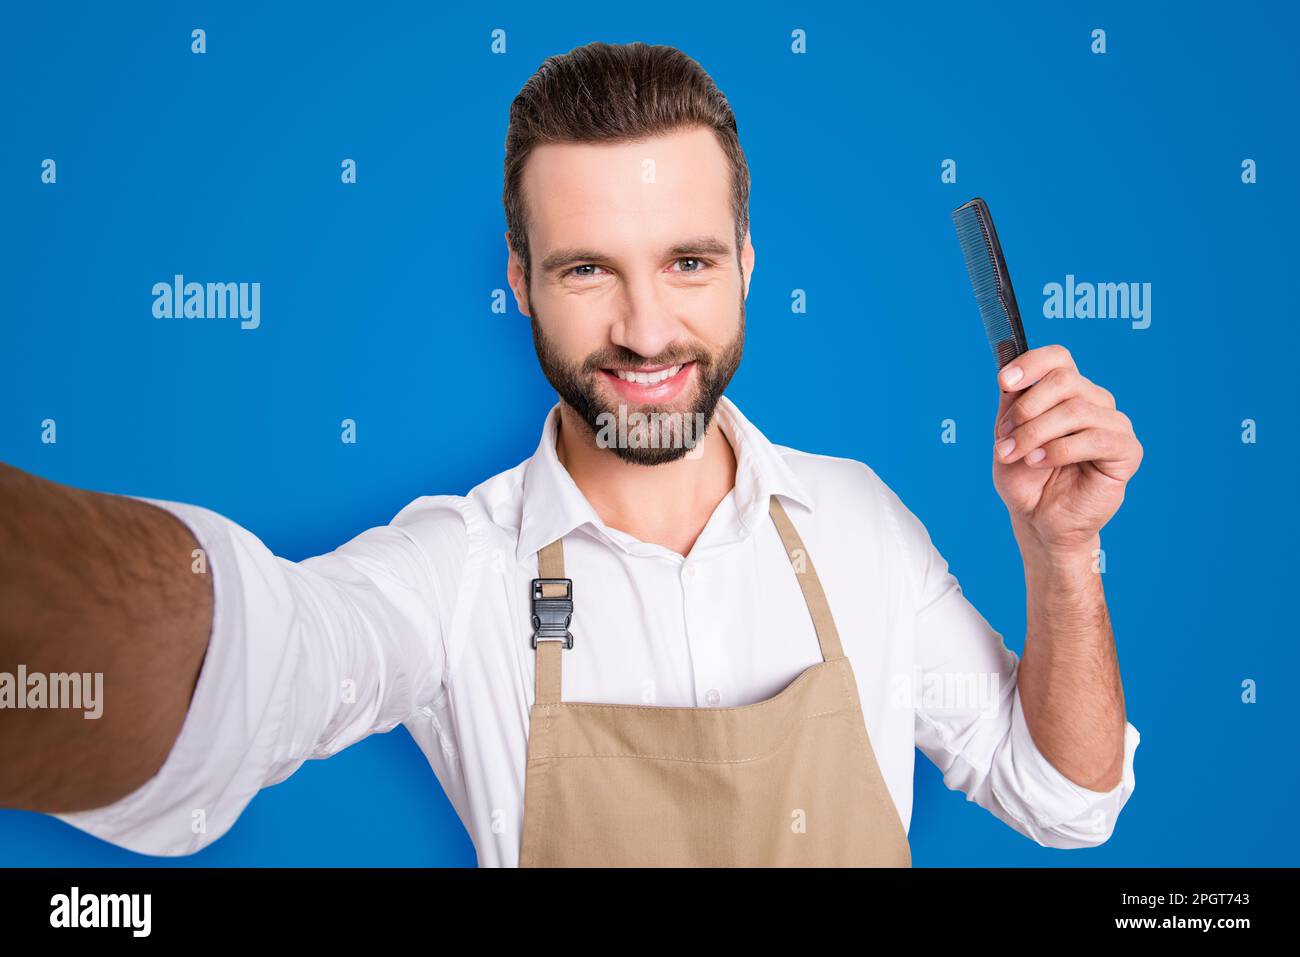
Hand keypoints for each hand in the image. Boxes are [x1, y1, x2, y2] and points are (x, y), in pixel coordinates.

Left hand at [991, 345, 1142, 554]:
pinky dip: (1059, 450)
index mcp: (1067, 392)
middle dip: (1026, 410)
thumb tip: (1006, 368)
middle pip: (1063, 380)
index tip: (1003, 382)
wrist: (1038, 520)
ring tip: (1016, 456)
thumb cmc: (1025, 478)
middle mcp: (1094, 402)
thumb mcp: (1007, 435)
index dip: (1031, 364)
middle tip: (1004, 439)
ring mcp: (1114, 425)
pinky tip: (1041, 462)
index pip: (1058, 358)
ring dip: (1035, 434)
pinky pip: (1095, 438)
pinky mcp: (1126, 451)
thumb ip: (1011, 401)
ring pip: (1075, 410)